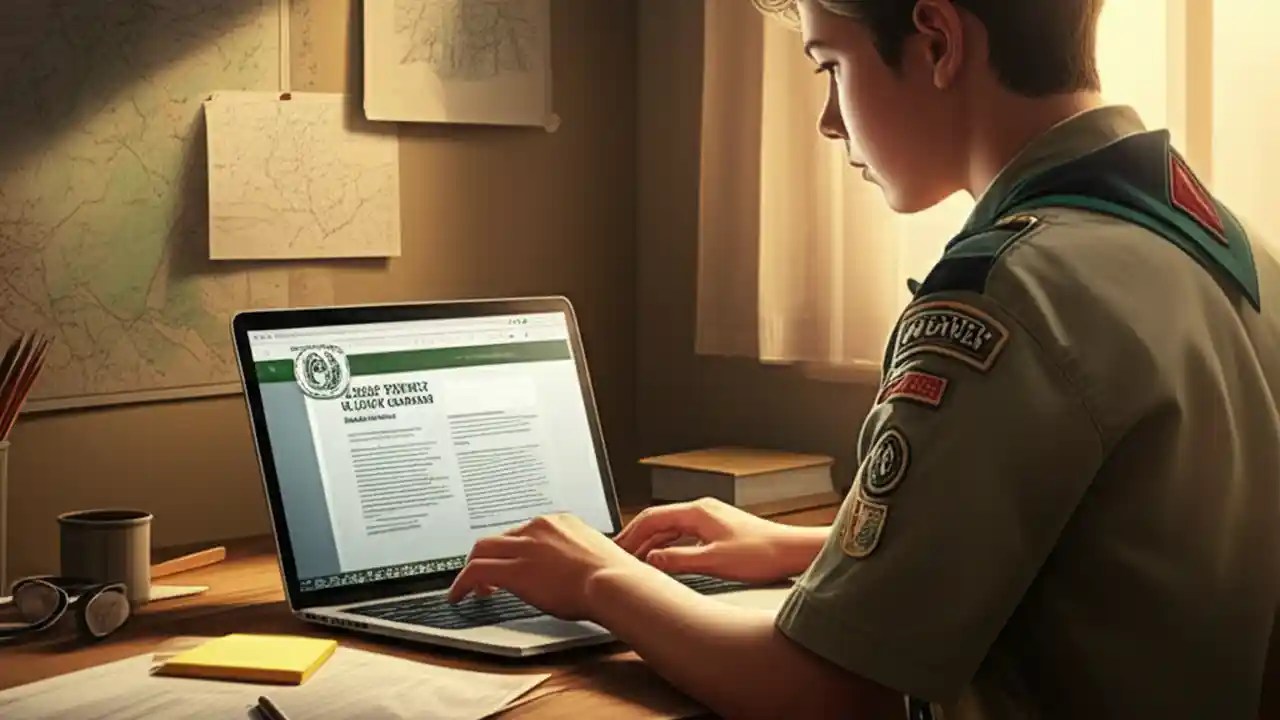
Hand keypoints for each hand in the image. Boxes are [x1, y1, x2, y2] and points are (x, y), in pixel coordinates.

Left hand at [447, 513, 655, 621]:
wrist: (612, 583)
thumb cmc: (613, 577)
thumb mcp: (594, 554)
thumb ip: (575, 556)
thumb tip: (570, 571)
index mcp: (559, 521)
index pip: (524, 531)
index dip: (513, 550)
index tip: (511, 562)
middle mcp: (538, 527)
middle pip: (499, 537)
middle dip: (488, 555)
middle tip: (484, 575)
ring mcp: (524, 546)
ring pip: (482, 550)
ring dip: (473, 569)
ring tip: (469, 588)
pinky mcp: (513, 569)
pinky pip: (476, 571)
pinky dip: (462, 583)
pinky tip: (459, 596)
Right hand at [614, 498, 827, 583]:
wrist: (790, 551)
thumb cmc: (760, 554)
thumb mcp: (714, 561)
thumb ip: (678, 559)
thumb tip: (650, 560)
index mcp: (697, 512)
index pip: (652, 517)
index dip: (630, 534)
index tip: (616, 548)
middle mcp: (702, 510)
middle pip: (659, 520)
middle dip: (637, 537)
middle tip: (619, 555)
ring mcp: (710, 518)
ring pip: (671, 527)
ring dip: (652, 542)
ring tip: (636, 559)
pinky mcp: (718, 529)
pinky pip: (684, 533)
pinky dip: (668, 544)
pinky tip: (665, 558)